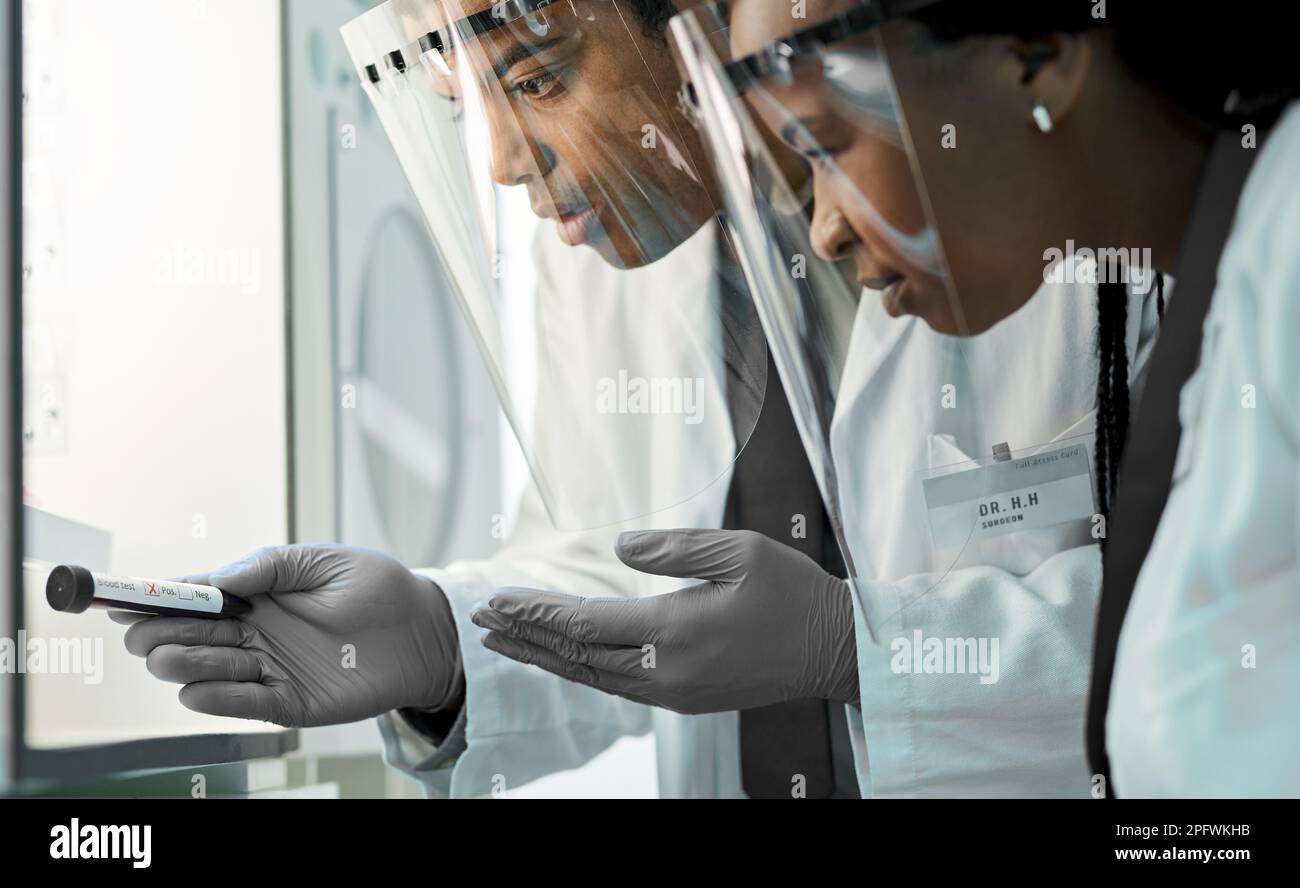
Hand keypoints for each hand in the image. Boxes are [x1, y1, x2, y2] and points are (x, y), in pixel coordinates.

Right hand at [114, 544, 461, 726]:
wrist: (426, 630)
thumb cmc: (378, 587)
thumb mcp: (324, 561)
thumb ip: (270, 565)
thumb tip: (216, 579)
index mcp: (256, 595)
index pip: (195, 599)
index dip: (157, 599)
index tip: (121, 601)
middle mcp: (254, 634)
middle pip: (189, 638)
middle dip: (162, 635)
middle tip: (146, 635)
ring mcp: (270, 669)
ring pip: (207, 673)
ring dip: (187, 665)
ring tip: (178, 657)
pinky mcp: (291, 702)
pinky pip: (246, 706)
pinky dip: (218, 700)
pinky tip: (196, 691)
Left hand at [471, 529, 857, 714]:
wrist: (834, 650)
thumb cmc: (792, 592)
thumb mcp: (739, 550)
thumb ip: (674, 548)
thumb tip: (617, 546)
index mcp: (675, 632)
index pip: (584, 623)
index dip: (536, 611)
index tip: (495, 600)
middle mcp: (665, 672)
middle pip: (575, 656)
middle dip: (524, 635)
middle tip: (479, 620)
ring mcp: (673, 692)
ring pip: (590, 677)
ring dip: (543, 656)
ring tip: (504, 640)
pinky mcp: (682, 698)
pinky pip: (615, 687)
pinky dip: (578, 669)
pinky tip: (560, 656)